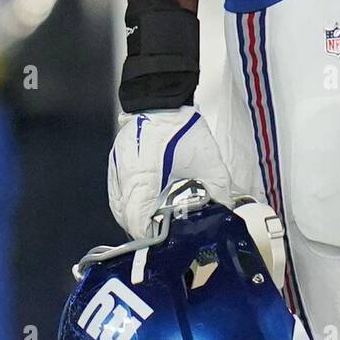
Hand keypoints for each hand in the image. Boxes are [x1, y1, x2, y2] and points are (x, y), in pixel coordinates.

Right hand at [108, 106, 231, 238]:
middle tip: (163, 232)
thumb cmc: (183, 129)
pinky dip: (128, 204)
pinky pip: (116, 194)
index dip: (150, 235)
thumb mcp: (207, 160)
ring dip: (134, 218)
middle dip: (144, 229)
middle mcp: (125, 178)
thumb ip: (217, 188)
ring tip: (154, 222)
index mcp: (144, 179)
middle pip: (127, 218)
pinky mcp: (115, 164)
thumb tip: (224, 209)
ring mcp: (117, 170)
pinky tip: (143, 205)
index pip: (138, 221)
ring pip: (119, 207)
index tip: (166, 238)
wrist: (162, 100)